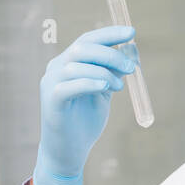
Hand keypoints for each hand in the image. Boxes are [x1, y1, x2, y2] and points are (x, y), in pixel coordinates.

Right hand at [33, 25, 137, 184]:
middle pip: (83, 48)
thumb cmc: (85, 121)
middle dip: (111, 54)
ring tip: (118, 87)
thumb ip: (114, 72)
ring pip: (77, 64)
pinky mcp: (51, 100)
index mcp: (69, 63)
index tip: (131, 32)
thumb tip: (131, 52)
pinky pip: (69, 85)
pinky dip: (89, 82)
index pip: (88, 40)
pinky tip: (105, 86)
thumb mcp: (104, 92)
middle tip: (132, 67)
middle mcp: (57, 68)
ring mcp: (51, 83)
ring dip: (104, 71)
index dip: (109, 34)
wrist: (69, 152)